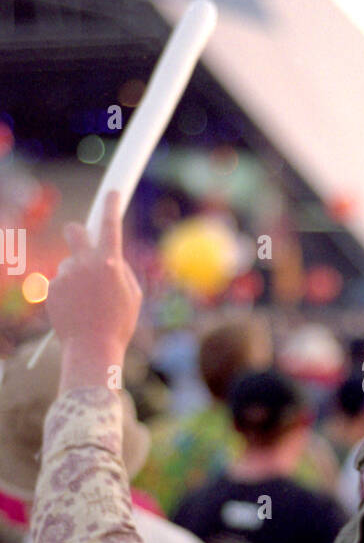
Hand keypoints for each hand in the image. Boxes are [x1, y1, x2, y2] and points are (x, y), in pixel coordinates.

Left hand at [48, 189, 141, 375]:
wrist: (91, 349)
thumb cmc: (118, 324)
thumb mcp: (133, 294)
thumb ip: (122, 269)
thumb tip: (110, 255)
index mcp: (110, 263)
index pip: (110, 224)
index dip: (111, 205)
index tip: (111, 193)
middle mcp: (85, 263)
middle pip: (74, 231)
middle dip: (77, 232)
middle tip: (83, 243)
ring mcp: (65, 275)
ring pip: (70, 264)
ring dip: (77, 276)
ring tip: (87, 303)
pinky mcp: (51, 288)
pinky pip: (60, 283)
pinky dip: (67, 293)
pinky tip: (76, 310)